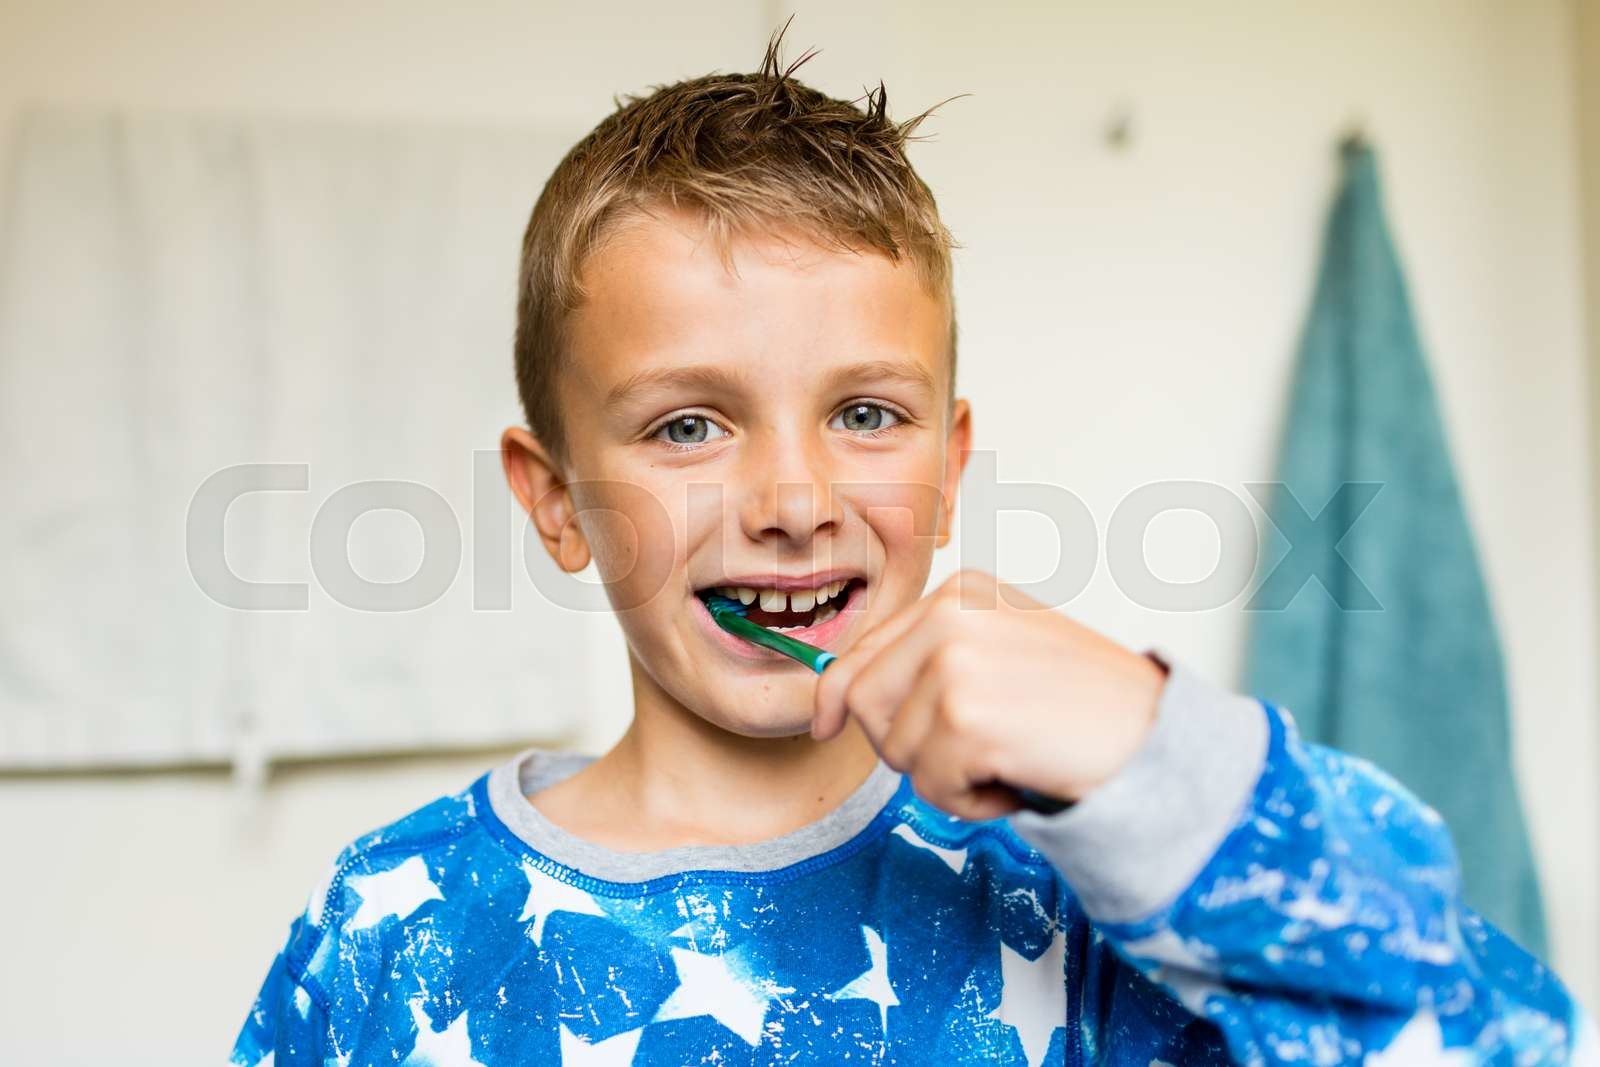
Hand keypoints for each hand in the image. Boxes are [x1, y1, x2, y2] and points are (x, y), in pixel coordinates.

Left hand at [812, 570, 1166, 820]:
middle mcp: (951, 615)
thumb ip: (933, 659)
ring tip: (1007, 758)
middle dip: (904, 746)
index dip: (837, 696)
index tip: (824, 723)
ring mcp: (955, 662)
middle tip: (973, 751)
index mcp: (960, 593)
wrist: (1155, 738)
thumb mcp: (1003, 653)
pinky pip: (930, 786)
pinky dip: (970, 802)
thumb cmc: (1085, 708)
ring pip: (895, 751)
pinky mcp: (964, 716)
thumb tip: (842, 696)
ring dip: (946, 778)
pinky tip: (1016, 777)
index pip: (863, 649)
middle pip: (864, 703)